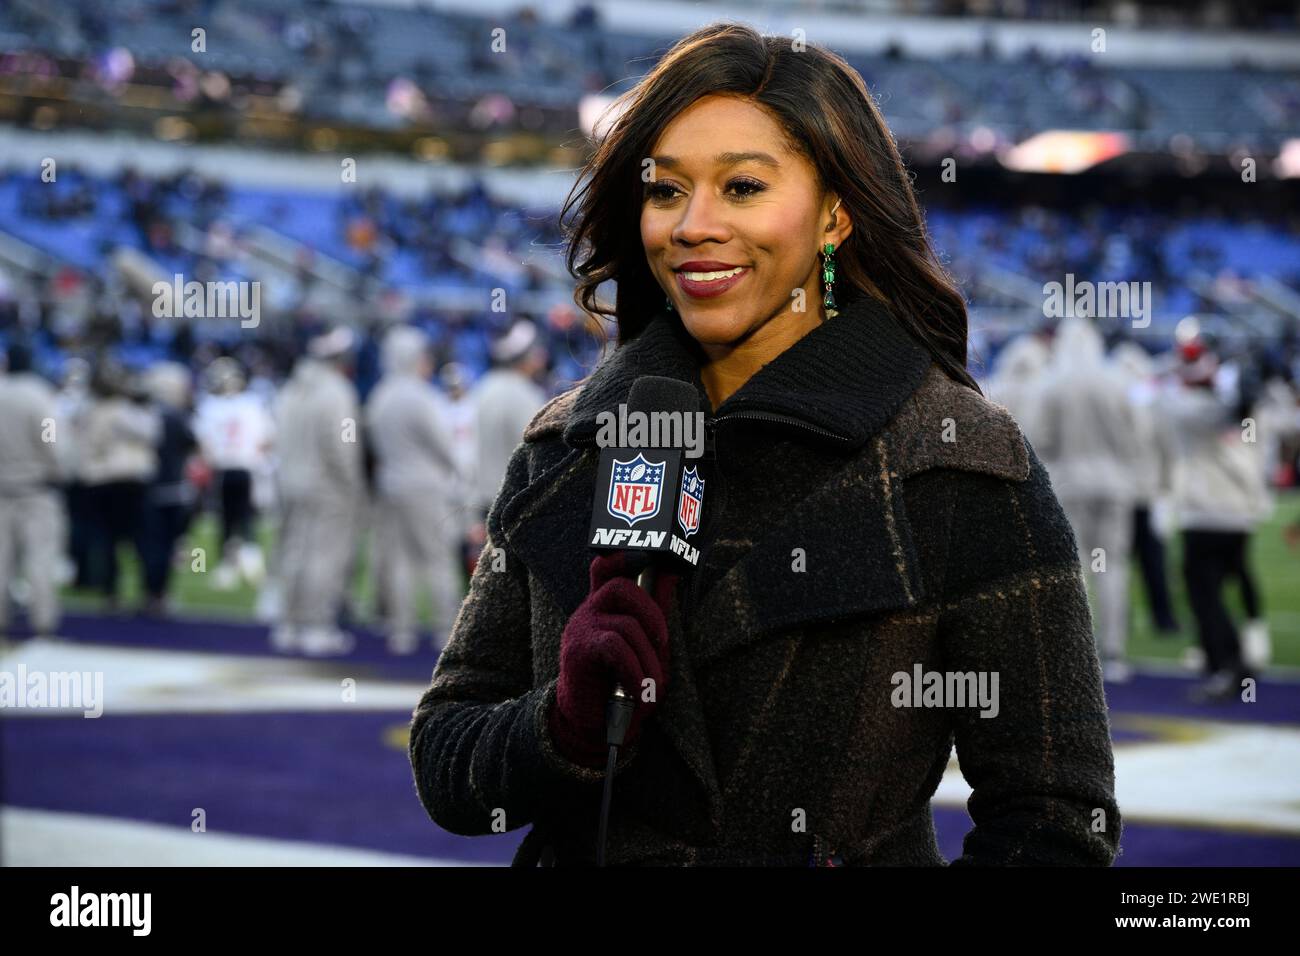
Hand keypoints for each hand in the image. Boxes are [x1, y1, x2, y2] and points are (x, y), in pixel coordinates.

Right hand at [548, 552, 678, 767]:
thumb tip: (669, 575)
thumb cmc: (623, 684)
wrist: (593, 725)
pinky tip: (639, 690)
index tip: (648, 558)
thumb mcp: (647, 646)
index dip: (624, 556)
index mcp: (604, 607)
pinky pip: (616, 648)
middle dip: (652, 613)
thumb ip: (655, 611)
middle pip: (620, 586)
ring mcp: (581, 629)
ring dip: (649, 659)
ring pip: (626, 624)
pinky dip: (636, 672)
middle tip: (662, 643)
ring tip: (651, 684)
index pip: (606, 568)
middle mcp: (589, 611)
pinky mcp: (579, 651)